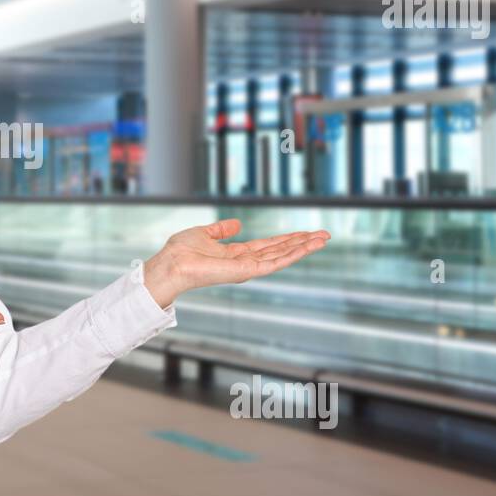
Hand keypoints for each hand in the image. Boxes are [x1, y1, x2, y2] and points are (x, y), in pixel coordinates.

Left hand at [141, 219, 329, 307]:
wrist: (171, 264)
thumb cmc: (181, 252)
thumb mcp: (204, 234)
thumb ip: (221, 230)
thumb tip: (237, 224)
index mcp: (236, 254)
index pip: (268, 246)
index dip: (287, 239)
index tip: (305, 232)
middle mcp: (245, 262)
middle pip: (281, 250)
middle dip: (302, 243)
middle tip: (324, 235)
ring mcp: (248, 268)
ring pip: (282, 256)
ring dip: (304, 248)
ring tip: (323, 239)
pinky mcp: (247, 272)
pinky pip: (274, 263)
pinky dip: (292, 255)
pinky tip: (307, 247)